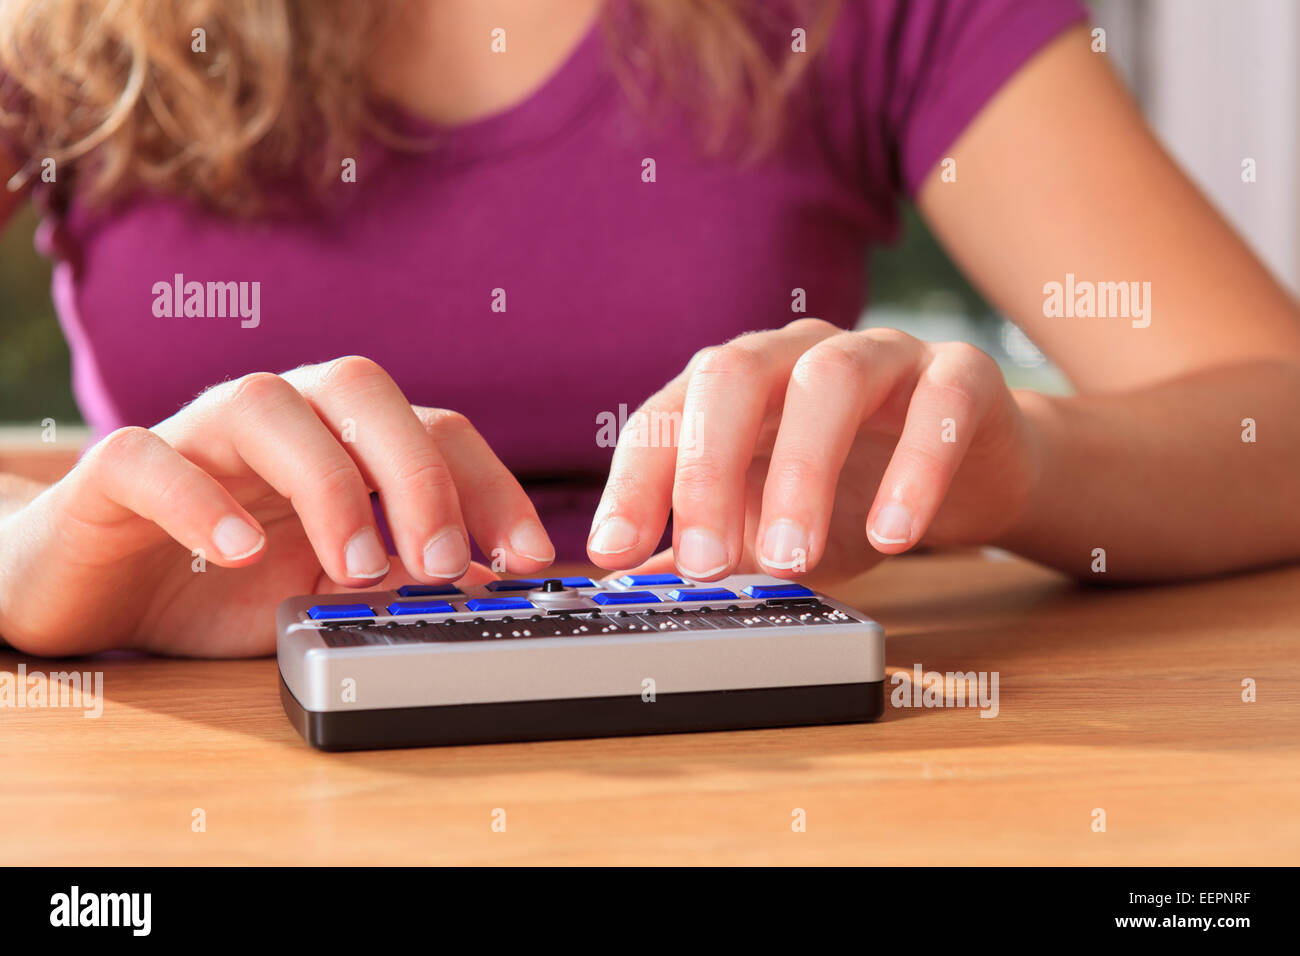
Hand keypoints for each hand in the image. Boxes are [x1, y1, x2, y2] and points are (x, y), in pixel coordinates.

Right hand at [0, 356, 553, 656]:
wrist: (91, 589)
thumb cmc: (216, 583)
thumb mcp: (324, 595)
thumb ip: (392, 584)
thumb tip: (483, 588)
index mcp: (339, 440)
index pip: (434, 431)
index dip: (491, 487)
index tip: (529, 557)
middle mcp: (278, 420)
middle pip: (360, 390)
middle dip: (417, 474)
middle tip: (443, 563)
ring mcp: (196, 436)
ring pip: (264, 404)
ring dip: (325, 485)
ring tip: (355, 569)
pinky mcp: (116, 472)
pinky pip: (153, 459)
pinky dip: (197, 498)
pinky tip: (236, 552)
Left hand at [587, 319, 1038, 583]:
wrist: (971, 475)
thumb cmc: (855, 496)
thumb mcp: (768, 531)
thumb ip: (711, 552)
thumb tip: (636, 590)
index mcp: (735, 387)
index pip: (666, 416)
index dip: (634, 481)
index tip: (613, 551)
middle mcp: (796, 354)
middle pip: (733, 377)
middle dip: (707, 470)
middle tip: (705, 565)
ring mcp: (880, 356)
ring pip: (829, 382)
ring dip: (803, 472)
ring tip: (792, 559)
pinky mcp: (959, 376)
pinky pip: (939, 403)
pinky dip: (915, 467)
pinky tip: (896, 536)